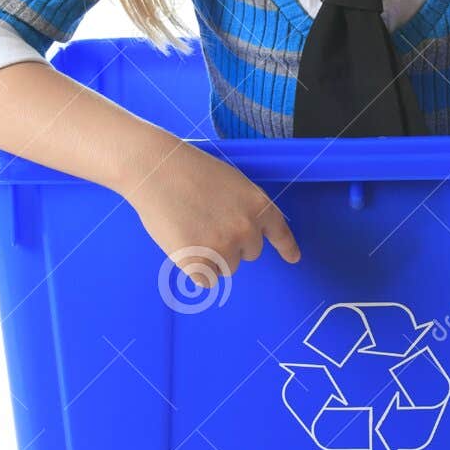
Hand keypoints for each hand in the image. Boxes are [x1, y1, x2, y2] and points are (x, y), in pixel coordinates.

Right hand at [117, 130, 300, 288]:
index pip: (280, 234)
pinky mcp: (198, 261)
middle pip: (250, 255)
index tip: (293, 258)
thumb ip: (247, 209)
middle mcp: (246, 230)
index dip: (287, 247)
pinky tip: (182, 246)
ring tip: (192, 230)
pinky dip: (195, 270)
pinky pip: (206, 280)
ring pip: (227, 268)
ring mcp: (222, 247)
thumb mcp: (233, 183)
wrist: (156, 169)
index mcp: (259, 207)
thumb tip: (249, 234)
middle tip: (207, 223)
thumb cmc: (190, 171)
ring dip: (213, 258)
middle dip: (233, 245)